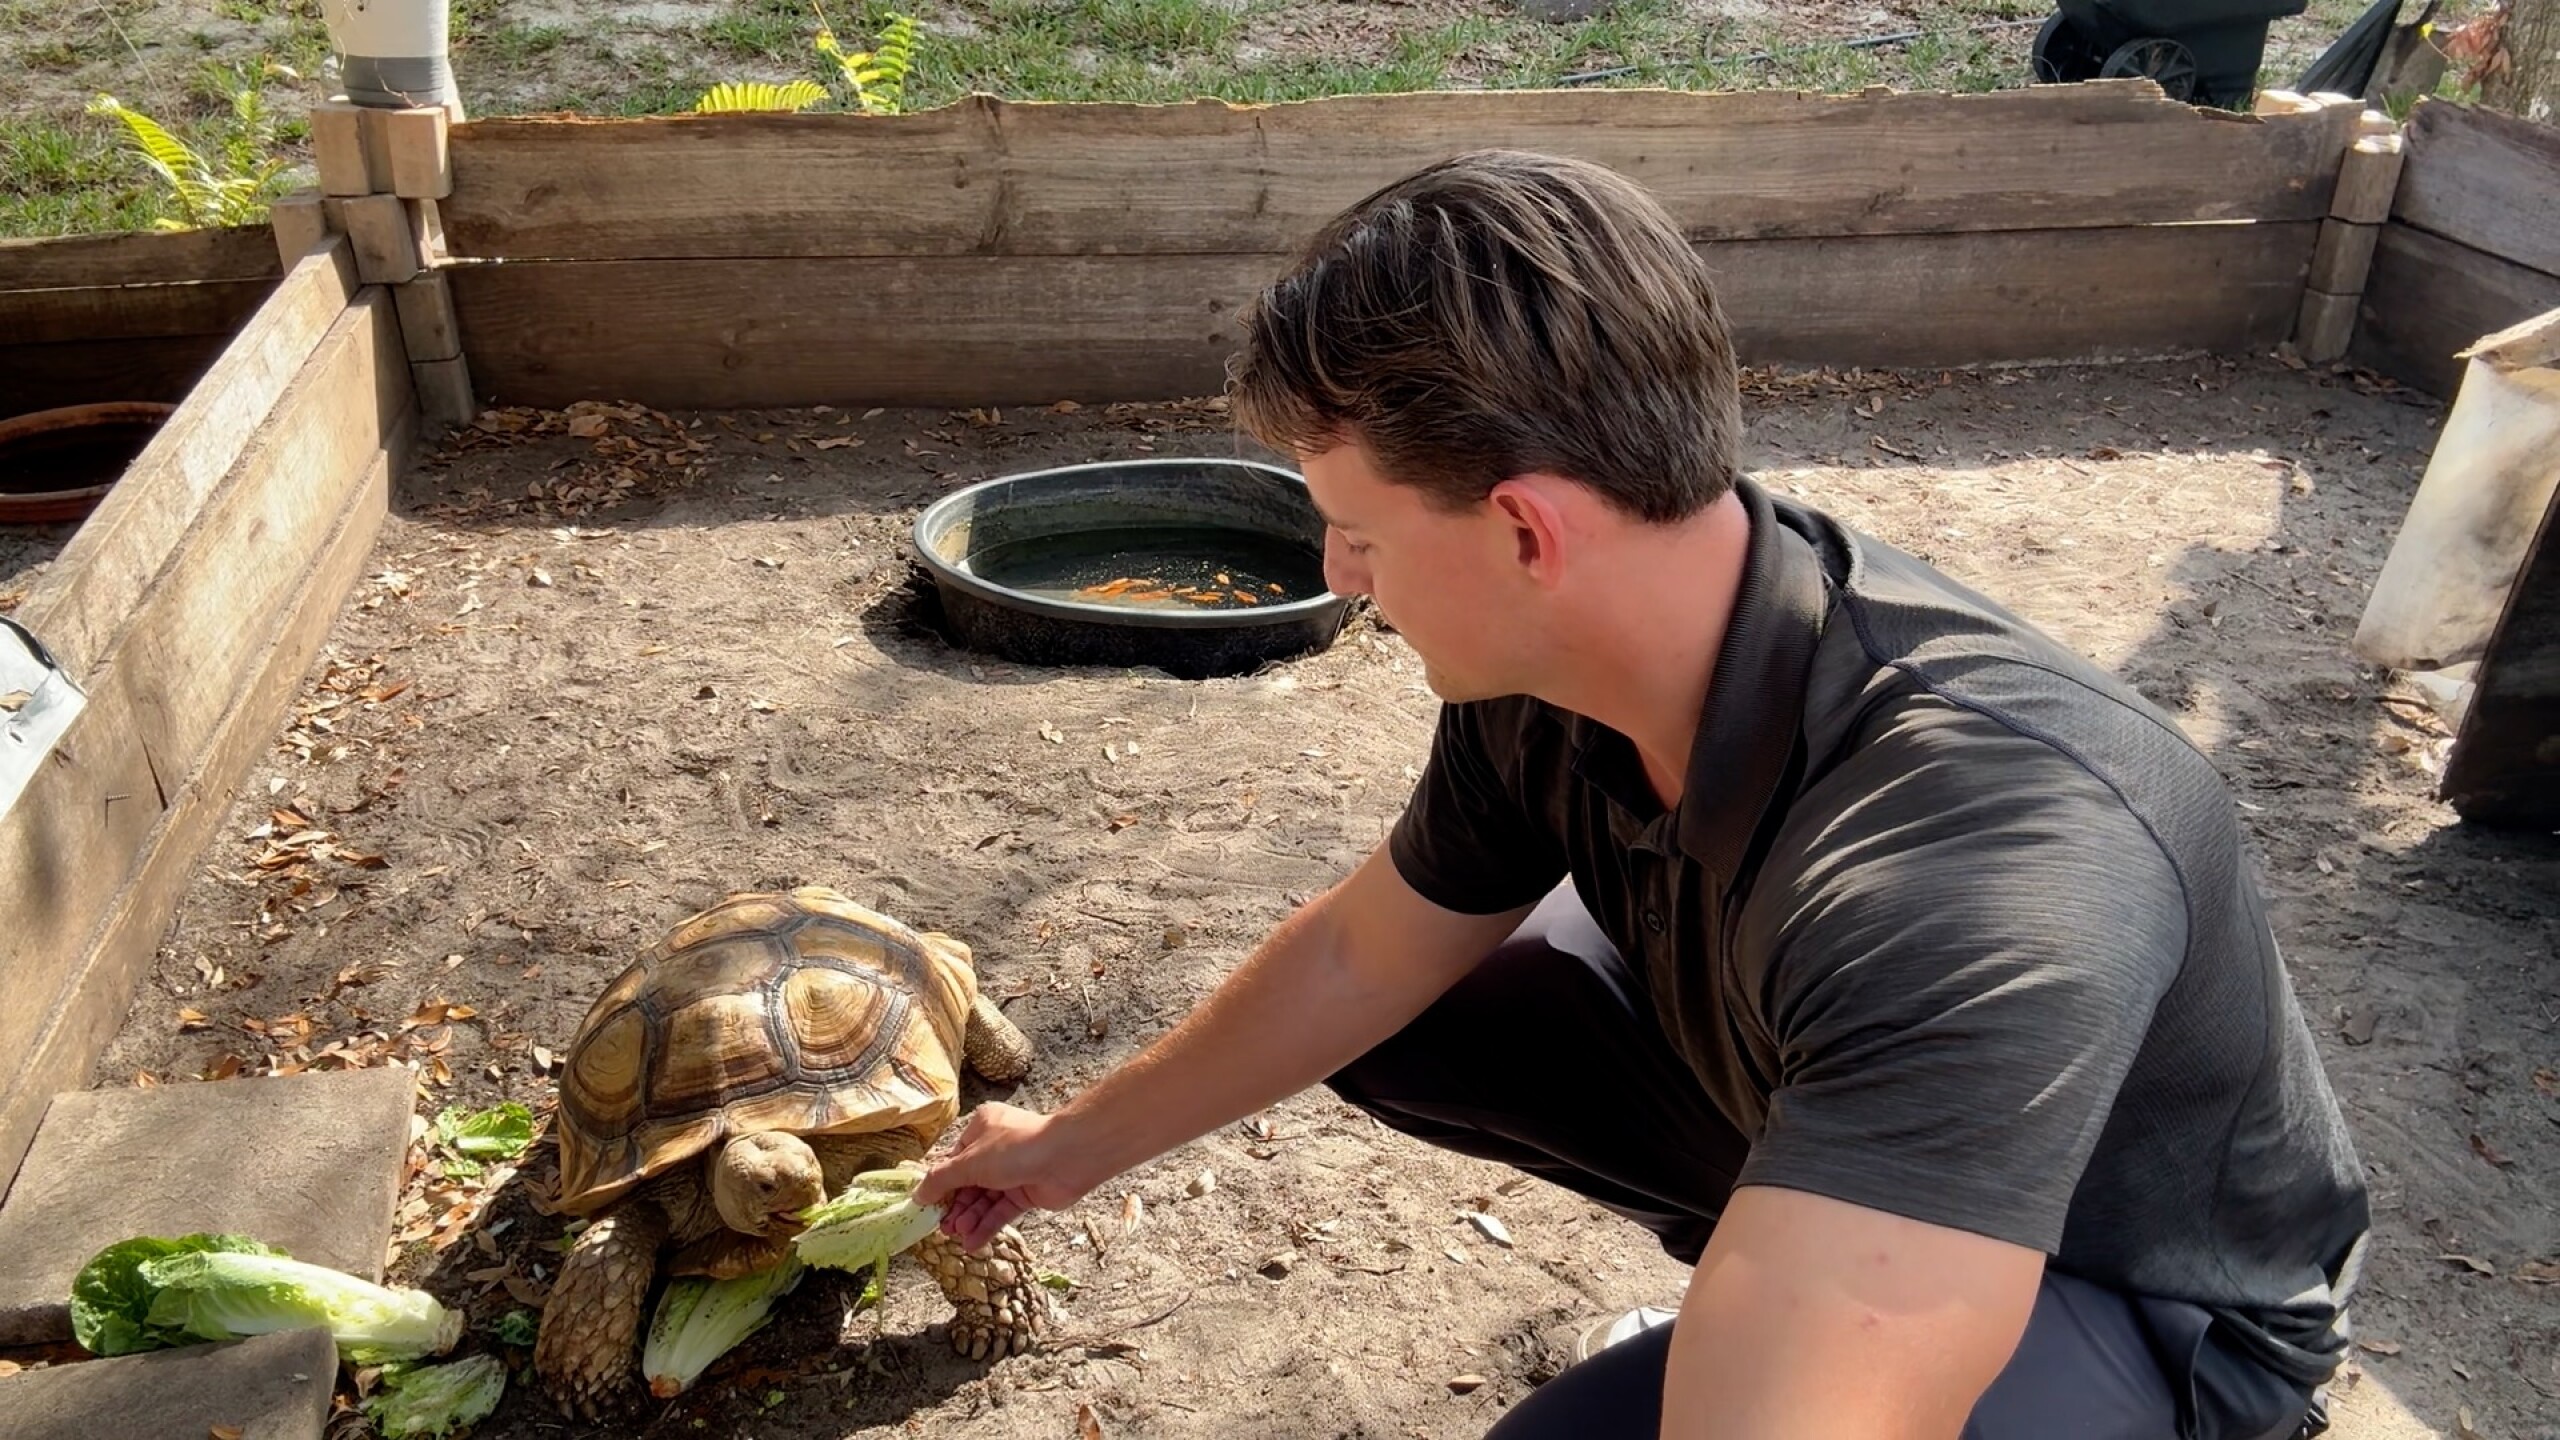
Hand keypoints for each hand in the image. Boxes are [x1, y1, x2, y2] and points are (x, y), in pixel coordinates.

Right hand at [919, 1102, 1092, 1251]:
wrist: (1067, 1156)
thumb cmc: (1016, 1148)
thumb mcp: (970, 1162)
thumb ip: (942, 1180)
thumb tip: (918, 1194)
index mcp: (982, 1129)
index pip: (954, 1160)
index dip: (941, 1185)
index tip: (928, 1207)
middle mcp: (997, 1148)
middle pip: (969, 1182)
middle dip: (956, 1207)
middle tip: (943, 1229)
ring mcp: (1014, 1171)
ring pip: (985, 1199)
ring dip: (971, 1219)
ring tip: (958, 1236)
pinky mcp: (1027, 1192)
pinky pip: (1002, 1211)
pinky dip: (988, 1226)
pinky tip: (974, 1243)